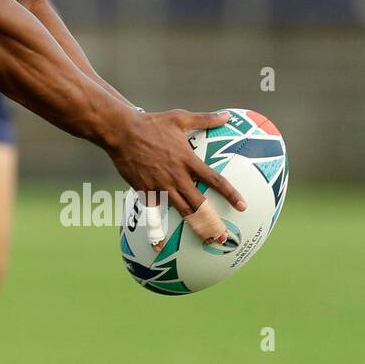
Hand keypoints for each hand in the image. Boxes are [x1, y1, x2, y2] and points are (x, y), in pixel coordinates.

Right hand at [105, 109, 246, 248]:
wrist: (122, 131)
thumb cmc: (152, 123)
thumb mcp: (180, 118)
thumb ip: (206, 119)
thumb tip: (227, 116)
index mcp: (188, 161)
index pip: (214, 180)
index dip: (230, 194)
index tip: (242, 206)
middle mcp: (177, 176)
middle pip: (199, 204)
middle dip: (212, 222)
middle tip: (223, 237)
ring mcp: (160, 185)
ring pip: (181, 211)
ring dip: (194, 226)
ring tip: (205, 240)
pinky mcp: (145, 190)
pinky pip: (152, 214)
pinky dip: (156, 232)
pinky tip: (158, 247)